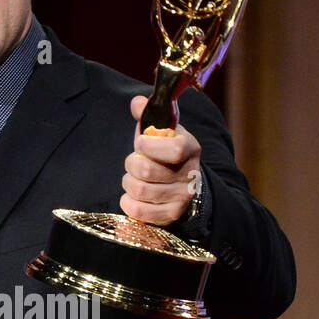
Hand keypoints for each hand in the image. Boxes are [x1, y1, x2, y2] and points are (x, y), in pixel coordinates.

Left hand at [121, 94, 202, 226]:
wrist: (180, 182)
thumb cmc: (164, 153)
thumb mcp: (160, 131)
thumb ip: (148, 115)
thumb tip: (137, 103)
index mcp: (190, 148)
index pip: (173, 149)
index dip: (148, 145)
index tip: (140, 143)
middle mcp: (190, 174)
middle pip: (147, 171)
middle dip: (131, 164)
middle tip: (133, 162)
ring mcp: (182, 197)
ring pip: (140, 191)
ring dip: (128, 183)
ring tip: (133, 179)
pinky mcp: (171, 215)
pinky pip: (138, 211)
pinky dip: (128, 202)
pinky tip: (132, 196)